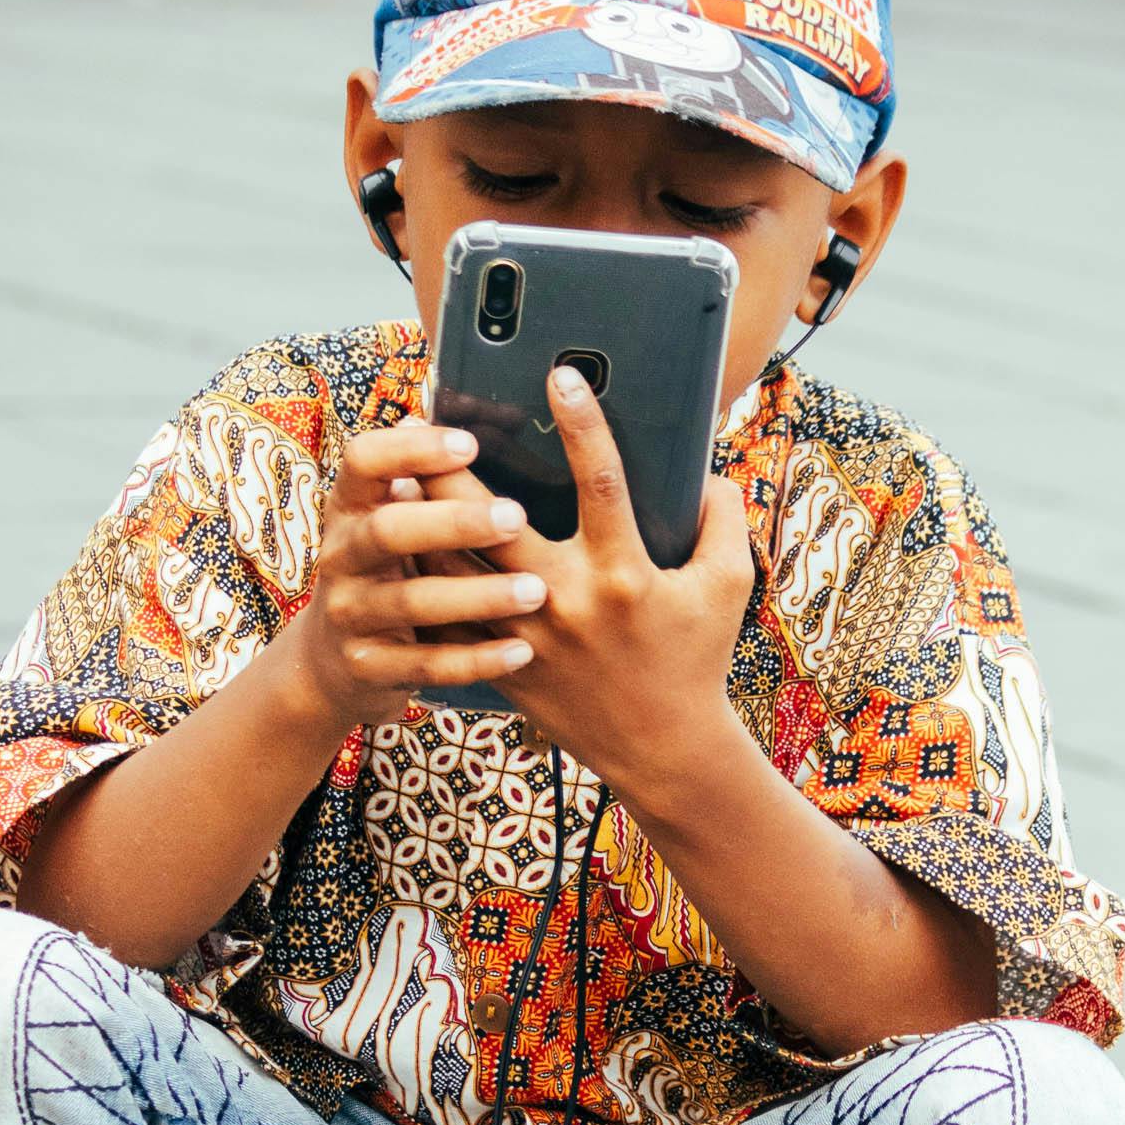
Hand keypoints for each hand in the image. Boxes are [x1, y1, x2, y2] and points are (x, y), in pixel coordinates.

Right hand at [274, 419, 546, 733]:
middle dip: (453, 522)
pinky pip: (427, 665)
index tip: (469, 444)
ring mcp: (351, 616)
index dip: (411, 450)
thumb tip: (449, 416)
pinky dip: (476, 660)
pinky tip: (521, 651)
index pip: (362, 462)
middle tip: (516, 517)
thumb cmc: (381, 576)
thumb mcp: (384, 526)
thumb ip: (415, 486)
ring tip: (536, 590)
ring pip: (412, 602)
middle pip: (388, 531)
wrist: (333, 665)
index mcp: (349, 510)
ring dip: (477, 596)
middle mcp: (341, 558)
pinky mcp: (369, 668)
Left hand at [432, 365, 755, 808]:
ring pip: (453, 569)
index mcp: (624, 573)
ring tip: (396, 473)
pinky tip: (400, 546)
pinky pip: (448, 617)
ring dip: (422, 520)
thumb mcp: (728, 586)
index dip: (584, 424)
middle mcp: (567, 602)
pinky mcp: (504, 664)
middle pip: (492, 520)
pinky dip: (421, 580)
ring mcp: (527, 637)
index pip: (602, 482)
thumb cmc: (696, 659)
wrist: (663, 749)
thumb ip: (722, 520)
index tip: (561, 374)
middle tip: (426, 418)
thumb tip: (706, 469)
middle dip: (454, 467)